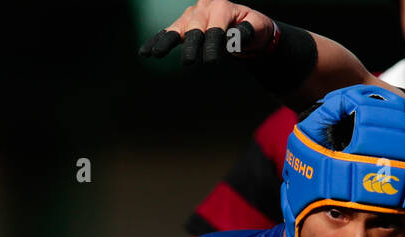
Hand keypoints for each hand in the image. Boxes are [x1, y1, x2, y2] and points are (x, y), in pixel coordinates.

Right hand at [139, 1, 274, 64]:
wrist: (246, 25)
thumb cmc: (254, 27)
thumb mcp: (258, 26)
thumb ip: (248, 31)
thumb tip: (234, 40)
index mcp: (222, 6)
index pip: (215, 26)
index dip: (213, 43)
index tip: (211, 61)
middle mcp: (203, 7)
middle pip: (195, 27)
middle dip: (192, 45)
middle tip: (188, 62)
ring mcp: (191, 15)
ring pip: (177, 28)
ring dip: (166, 42)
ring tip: (156, 54)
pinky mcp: (183, 24)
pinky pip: (167, 32)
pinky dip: (157, 41)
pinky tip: (145, 52)